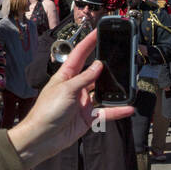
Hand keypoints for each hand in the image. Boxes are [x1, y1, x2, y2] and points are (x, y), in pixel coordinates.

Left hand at [6, 29, 135, 169]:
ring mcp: (82, 102)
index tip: (98, 32)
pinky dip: (118, 110)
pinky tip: (128, 107)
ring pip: (103, 92)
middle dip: (106, 65)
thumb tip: (98, 66)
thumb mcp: (66, 89)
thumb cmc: (46, 112)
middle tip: (119, 56)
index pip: (80, 55)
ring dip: (114, 89)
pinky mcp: (88, 117)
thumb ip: (84, 78)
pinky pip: (106, 111)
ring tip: (126, 83)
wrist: (42, 138)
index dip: (89, 42)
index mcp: (66, 76)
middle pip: (94, 73)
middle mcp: (75, 87)